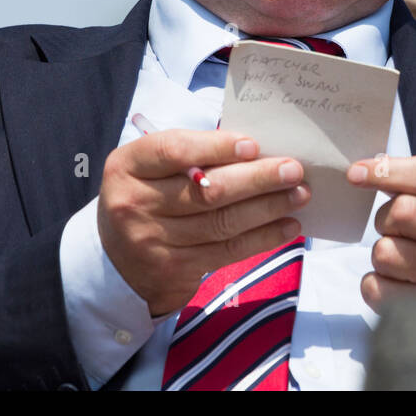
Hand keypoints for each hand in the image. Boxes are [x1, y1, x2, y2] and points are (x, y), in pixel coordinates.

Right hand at [97, 128, 309, 316]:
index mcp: (128, 166)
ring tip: (299, 194)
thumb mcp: (150, 168)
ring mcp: (153, 241)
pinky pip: (228, 251)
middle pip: (206, 190)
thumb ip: (190, 154)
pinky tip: (288, 226)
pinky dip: (263, 238)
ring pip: (222, 222)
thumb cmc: (146, 197)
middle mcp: (135, 204)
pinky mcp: (175, 270)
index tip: (253, 145)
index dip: (216, 147)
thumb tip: (254, 150)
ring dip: (268, 208)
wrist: (116, 262)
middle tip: (293, 170)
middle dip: (257, 179)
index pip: (173, 151)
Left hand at [347, 154, 415, 312]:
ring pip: (385, 252)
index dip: (386, 171)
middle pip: (402, 212)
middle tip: (397, 225)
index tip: (355, 174)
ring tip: (402, 253)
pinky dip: (375, 282)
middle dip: (386, 216)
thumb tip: (358, 172)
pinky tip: (396, 277)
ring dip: (382, 250)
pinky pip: (377, 288)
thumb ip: (411, 173)